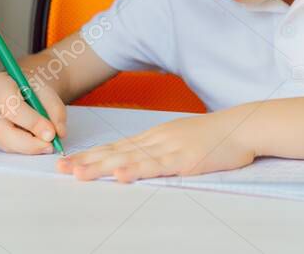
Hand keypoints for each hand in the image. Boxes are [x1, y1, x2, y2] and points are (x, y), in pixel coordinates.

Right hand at [0, 71, 66, 153]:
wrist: (16, 85)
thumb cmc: (31, 86)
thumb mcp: (47, 89)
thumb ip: (55, 110)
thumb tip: (58, 133)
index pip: (11, 107)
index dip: (32, 123)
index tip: (51, 134)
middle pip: (2, 131)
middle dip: (29, 143)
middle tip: (50, 146)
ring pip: (3, 142)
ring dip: (27, 147)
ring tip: (45, 145)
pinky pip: (2, 146)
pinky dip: (20, 147)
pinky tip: (33, 142)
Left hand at [57, 108, 256, 181]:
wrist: (242, 127)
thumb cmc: (215, 136)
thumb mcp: (181, 139)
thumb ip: (160, 150)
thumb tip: (138, 162)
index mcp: (155, 136)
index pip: (116, 146)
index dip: (91, 155)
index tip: (68, 161)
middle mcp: (157, 139)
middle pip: (116, 151)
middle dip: (87, 161)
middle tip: (60, 168)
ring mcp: (170, 148)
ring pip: (130, 158)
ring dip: (102, 167)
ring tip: (78, 174)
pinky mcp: (186, 160)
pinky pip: (158, 166)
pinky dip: (138, 170)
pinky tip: (121, 176)